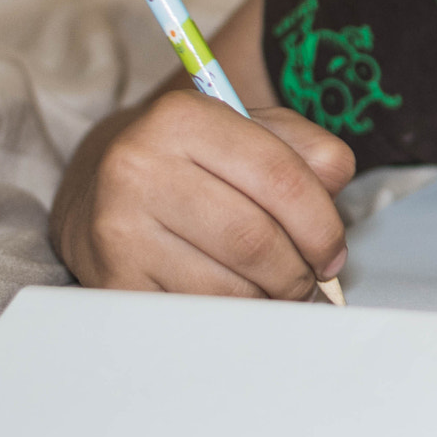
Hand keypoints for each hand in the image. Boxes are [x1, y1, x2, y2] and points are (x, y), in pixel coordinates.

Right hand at [53, 90, 354, 299]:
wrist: (101, 188)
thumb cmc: (192, 161)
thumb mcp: (253, 132)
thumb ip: (310, 150)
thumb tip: (335, 190)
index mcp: (182, 118)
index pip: (281, 178)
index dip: (322, 226)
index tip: (333, 252)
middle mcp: (139, 167)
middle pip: (254, 240)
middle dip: (297, 272)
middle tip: (307, 280)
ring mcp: (117, 228)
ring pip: (226, 288)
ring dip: (266, 300)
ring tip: (270, 288)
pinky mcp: (110, 281)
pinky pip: (195, 316)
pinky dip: (230, 318)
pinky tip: (234, 300)